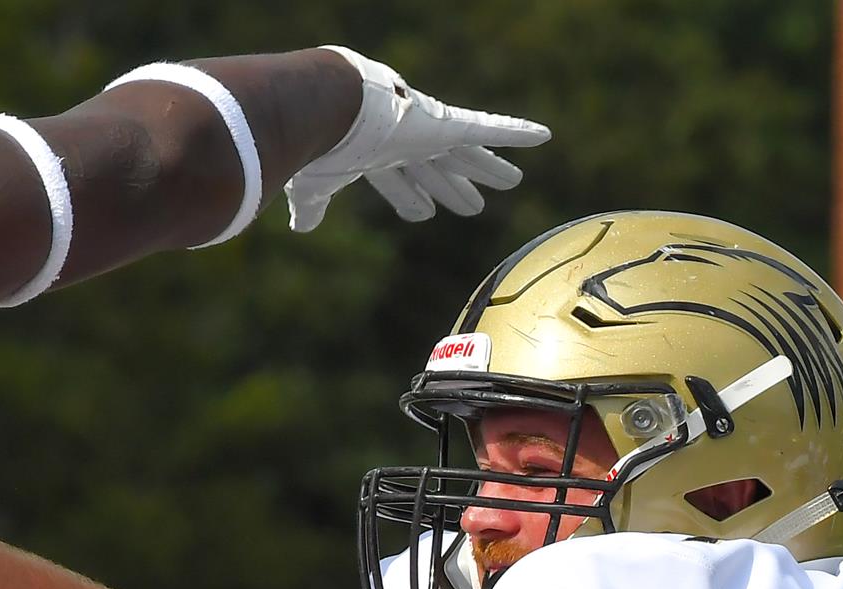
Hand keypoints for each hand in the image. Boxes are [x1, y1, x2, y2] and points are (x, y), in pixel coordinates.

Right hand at [285, 46, 549, 231]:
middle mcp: (403, 143)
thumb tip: (299, 228)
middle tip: (473, 206)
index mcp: (373, 156)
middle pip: (436, 168)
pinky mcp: (448, 124)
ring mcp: (429, 133)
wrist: (329, 106)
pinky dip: (516, 133)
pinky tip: (544, 137)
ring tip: (512, 181)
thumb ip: (313, 205)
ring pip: (466, 155)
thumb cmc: (319, 145)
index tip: (424, 213)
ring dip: (487, 169)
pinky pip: (491, 128)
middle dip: (453, 186)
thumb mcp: (316, 183)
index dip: (410, 197)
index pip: (397, 181)